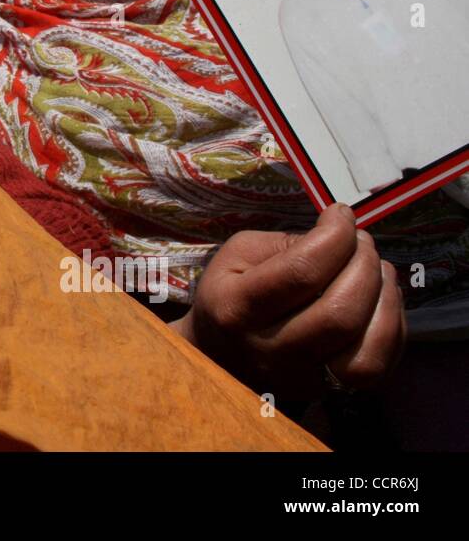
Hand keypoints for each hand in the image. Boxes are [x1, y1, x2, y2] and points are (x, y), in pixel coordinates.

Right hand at [171, 204, 405, 399]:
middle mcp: (268, 350)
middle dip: (364, 265)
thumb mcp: (239, 254)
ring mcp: (300, 379)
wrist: (217, 355)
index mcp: (236, 307)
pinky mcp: (326, 393)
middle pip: (339, 312)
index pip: (301, 272)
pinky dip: (392, 328)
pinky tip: (381, 301)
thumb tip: (341, 238)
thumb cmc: (230, 294)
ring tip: (377, 271)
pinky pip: (378, 368)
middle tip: (361, 242)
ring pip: (364, 353)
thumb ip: (286, 244)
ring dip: (384, 301)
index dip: (335, 236)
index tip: (340, 214)